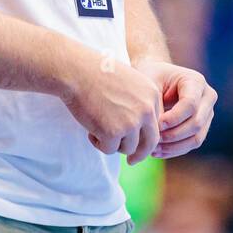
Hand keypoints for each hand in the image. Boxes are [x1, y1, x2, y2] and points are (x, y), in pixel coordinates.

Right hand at [62, 49, 162, 164]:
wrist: (76, 71)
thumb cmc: (97, 73)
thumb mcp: (127, 83)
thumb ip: (138, 103)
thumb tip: (139, 132)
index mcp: (152, 95)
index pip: (156, 124)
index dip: (144, 135)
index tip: (137, 143)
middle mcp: (146, 110)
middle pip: (150, 142)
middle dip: (140, 154)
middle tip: (132, 161)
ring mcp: (131, 122)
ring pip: (128, 148)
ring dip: (113, 144)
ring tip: (98, 128)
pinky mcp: (113, 133)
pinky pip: (109, 149)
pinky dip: (98, 143)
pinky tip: (90, 129)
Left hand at [135, 59, 216, 158]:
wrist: (157, 78)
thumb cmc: (151, 78)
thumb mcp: (151, 86)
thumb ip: (157, 107)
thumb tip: (159, 133)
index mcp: (195, 81)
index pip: (190, 104)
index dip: (174, 118)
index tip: (155, 125)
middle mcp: (207, 97)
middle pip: (196, 123)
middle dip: (173, 135)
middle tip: (153, 140)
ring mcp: (207, 113)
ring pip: (196, 137)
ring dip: (174, 146)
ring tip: (153, 149)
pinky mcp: (202, 127)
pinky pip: (192, 144)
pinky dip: (175, 150)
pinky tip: (157, 152)